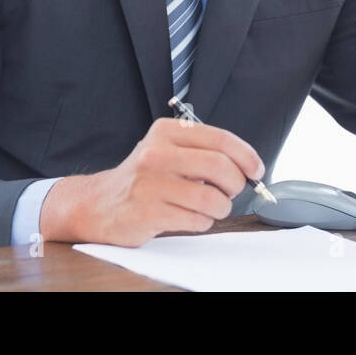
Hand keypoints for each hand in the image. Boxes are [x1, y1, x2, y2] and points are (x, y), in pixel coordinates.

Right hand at [38, 116, 264, 245]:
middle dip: (236, 184)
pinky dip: (202, 222)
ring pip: (212, 198)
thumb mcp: (167, 150)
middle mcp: (157, 153)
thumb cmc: (143, 178)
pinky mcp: (148, 212)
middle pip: (220, 167)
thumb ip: (202, 151)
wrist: (98, 203)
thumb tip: (247, 166)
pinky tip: (190, 217)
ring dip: (220, 208)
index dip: (246, 156)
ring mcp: (150, 183)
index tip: (256, 170)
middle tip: (233, 191)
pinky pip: (196, 220)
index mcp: (167, 132)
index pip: (220, 139)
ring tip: (210, 207)